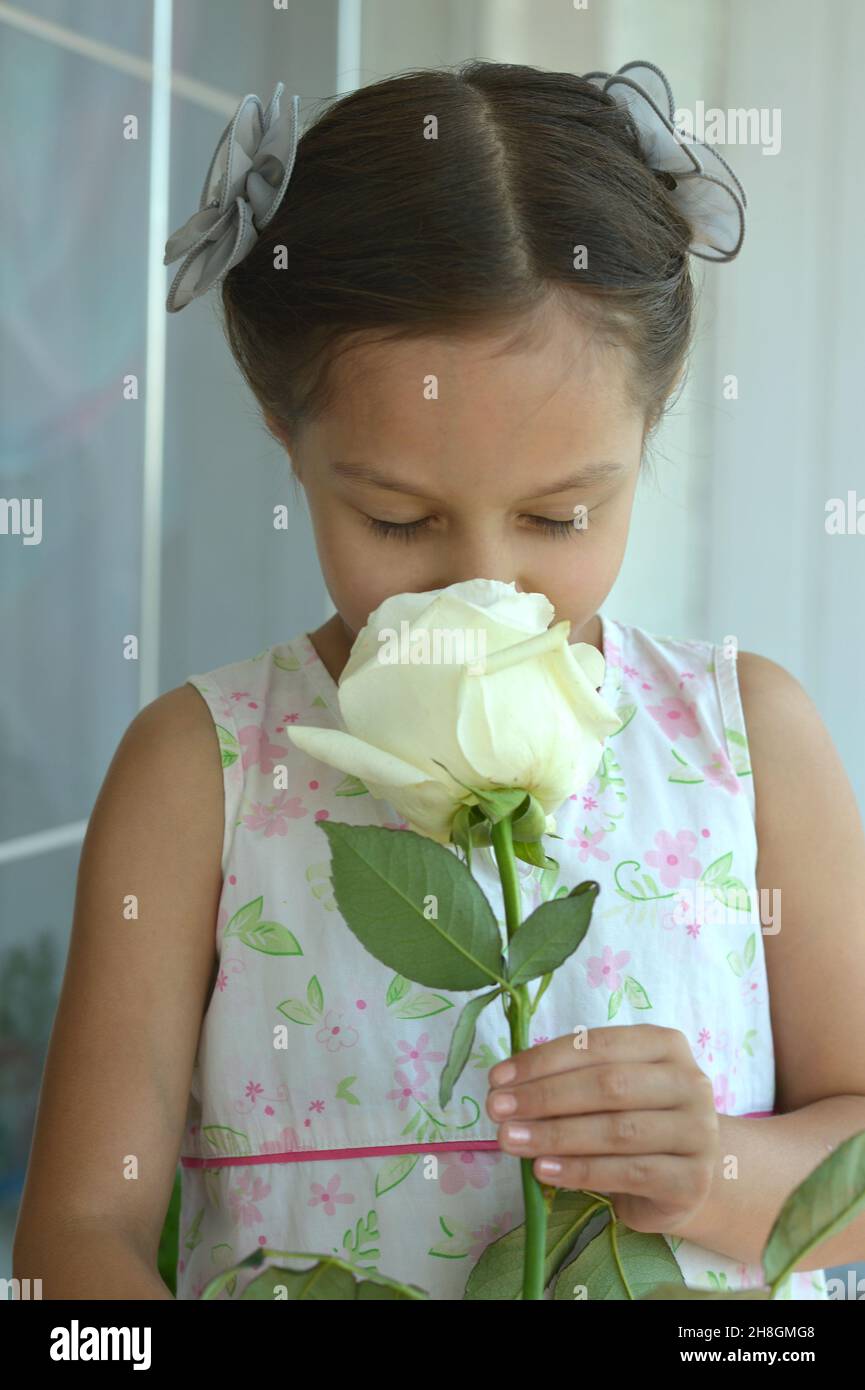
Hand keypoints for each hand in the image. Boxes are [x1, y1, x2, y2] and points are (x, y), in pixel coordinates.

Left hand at [485, 1023, 720, 1235]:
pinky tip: (543, 1170)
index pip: (598, 1045)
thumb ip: (570, 1079)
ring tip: (510, 1140)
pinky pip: (627, 1173)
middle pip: (608, 1085)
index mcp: (665, 1046)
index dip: (544, 1060)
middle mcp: (690, 1083)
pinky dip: (579, 1171)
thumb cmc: (637, 1121)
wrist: (687, 1178)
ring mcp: (697, 1133)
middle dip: (544, 1097)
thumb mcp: (610, 1090)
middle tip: (497, 1110)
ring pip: (617, 1130)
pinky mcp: (691, 1180)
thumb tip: (506, 1085)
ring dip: (554, 1135)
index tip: (499, 1078)